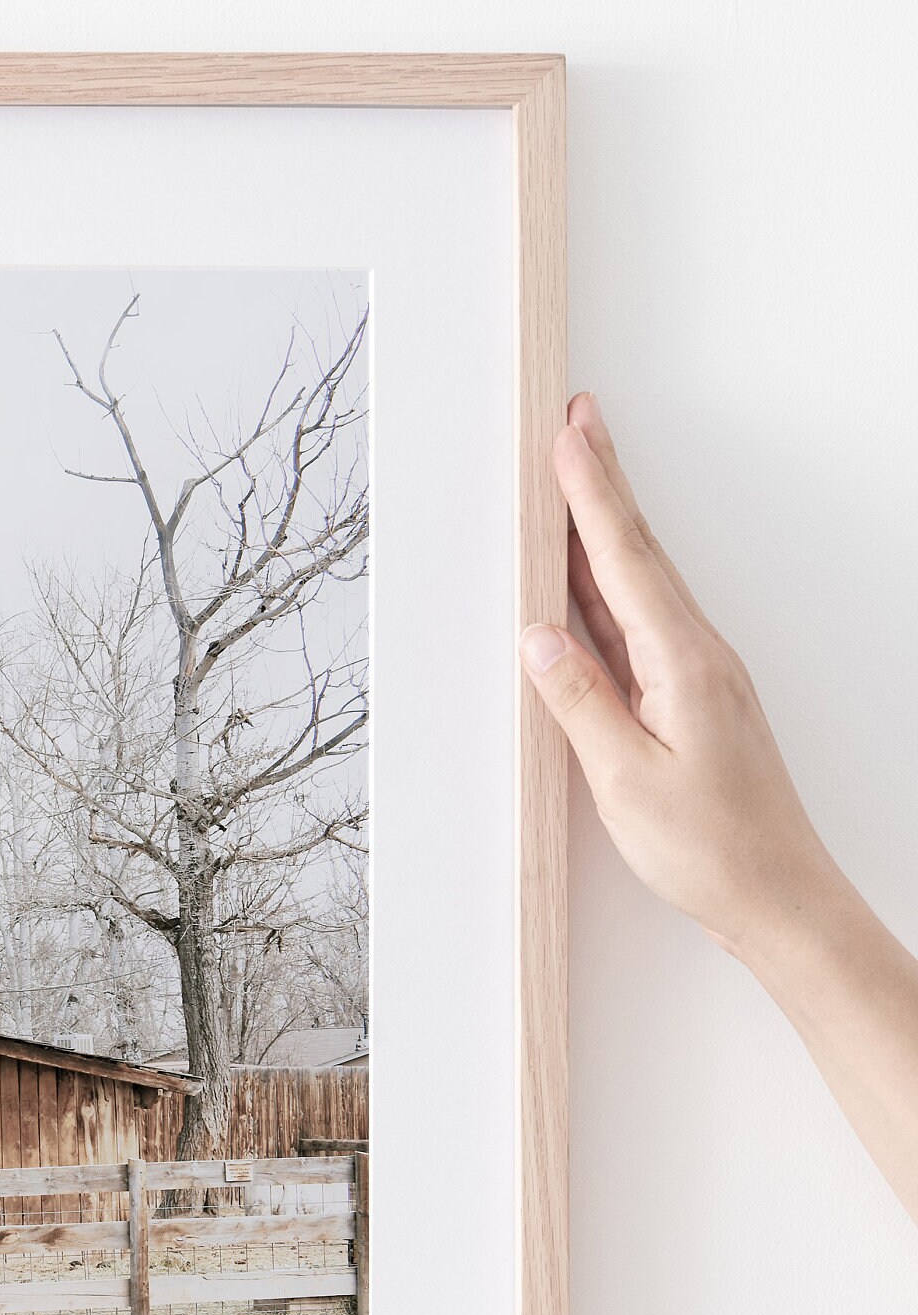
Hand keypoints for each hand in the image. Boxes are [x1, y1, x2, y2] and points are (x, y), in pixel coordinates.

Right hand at [521, 392, 842, 960]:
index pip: (625, 561)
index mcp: (683, 663)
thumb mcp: (627, 778)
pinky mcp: (685, 696)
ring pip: (635, 583)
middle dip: (602, 483)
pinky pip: (636, 623)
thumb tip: (537, 634)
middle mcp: (696, 654)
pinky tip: (580, 579)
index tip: (570, 436)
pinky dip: (604, 585)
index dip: (593, 495)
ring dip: (601, 527)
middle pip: (637, 552)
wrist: (776, 894)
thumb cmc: (708, 846)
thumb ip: (579, 700)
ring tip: (571, 478)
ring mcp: (694, 673)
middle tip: (576, 420)